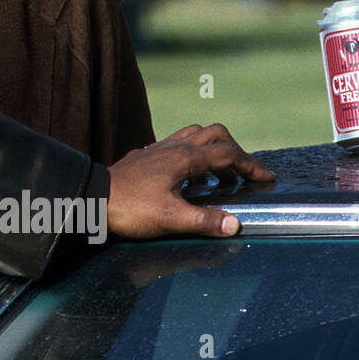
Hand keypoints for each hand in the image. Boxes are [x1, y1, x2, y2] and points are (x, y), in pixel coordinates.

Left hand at [107, 123, 275, 239]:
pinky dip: (192, 158)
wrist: (90, 198)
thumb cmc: (129, 208)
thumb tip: (234, 224)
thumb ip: (205, 221)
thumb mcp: (170, 218)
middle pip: (214, 134)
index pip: (228, 154)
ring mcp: (157, 149)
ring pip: (194, 136)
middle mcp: (172, 147)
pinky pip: (176, 146)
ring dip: (212, 153)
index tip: (267, 179)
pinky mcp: (145, 157)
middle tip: (243, 176)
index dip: (251, 165)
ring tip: (218, 180)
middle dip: (235, 152)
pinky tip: (187, 183)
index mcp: (183, 158)